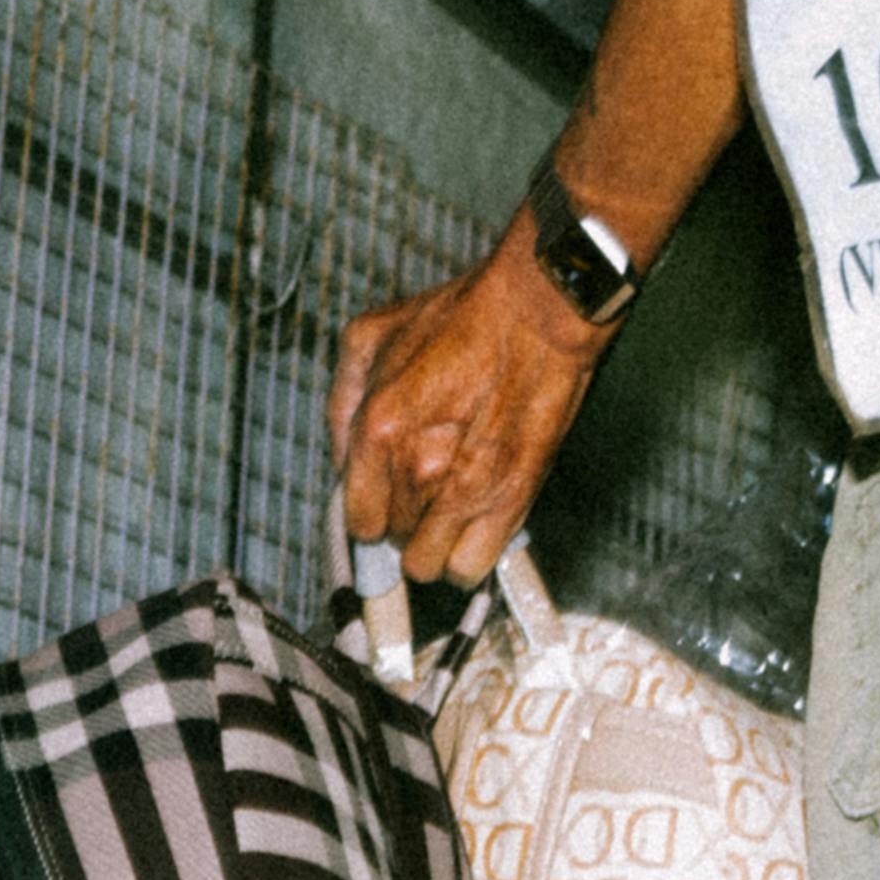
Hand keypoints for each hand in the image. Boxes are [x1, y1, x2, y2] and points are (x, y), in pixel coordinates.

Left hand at [332, 231, 606, 596]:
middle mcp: (418, 468)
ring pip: (429, 563)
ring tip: (449, 509)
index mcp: (378, 428)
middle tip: (425, 485)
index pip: (358, 518)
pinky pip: (471, 568)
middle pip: (395, 538)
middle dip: (404, 518)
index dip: (370, 509)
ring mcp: (466, 491)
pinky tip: (473, 529)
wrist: (539, 311)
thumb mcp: (371, 335)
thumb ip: (341, 402)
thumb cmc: (461, 316)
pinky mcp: (511, 502)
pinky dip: (467, 559)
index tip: (385, 494)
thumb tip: (339, 459)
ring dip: (435, 542)